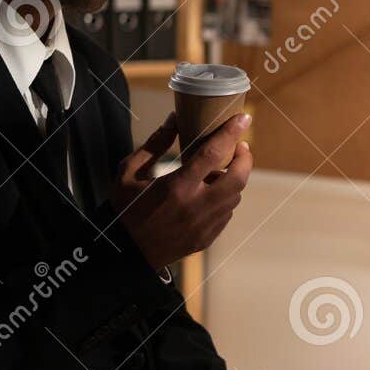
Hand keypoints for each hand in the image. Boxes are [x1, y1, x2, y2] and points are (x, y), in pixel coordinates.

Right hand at [112, 111, 252, 270]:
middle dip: (245, 158)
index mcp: (176, 186)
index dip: (231, 133)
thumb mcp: (129, 172)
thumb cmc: (124, 208)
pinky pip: (226, 214)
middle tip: (240, 147)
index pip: (213, 153)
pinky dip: (224, 200)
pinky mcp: (206, 238)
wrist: (124, 252)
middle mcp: (196, 206)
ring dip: (233, 180)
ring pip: (234, 197)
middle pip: (238, 178)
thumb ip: (155, 143)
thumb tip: (175, 118)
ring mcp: (204, 225)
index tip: (244, 118)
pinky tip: (211, 194)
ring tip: (219, 172)